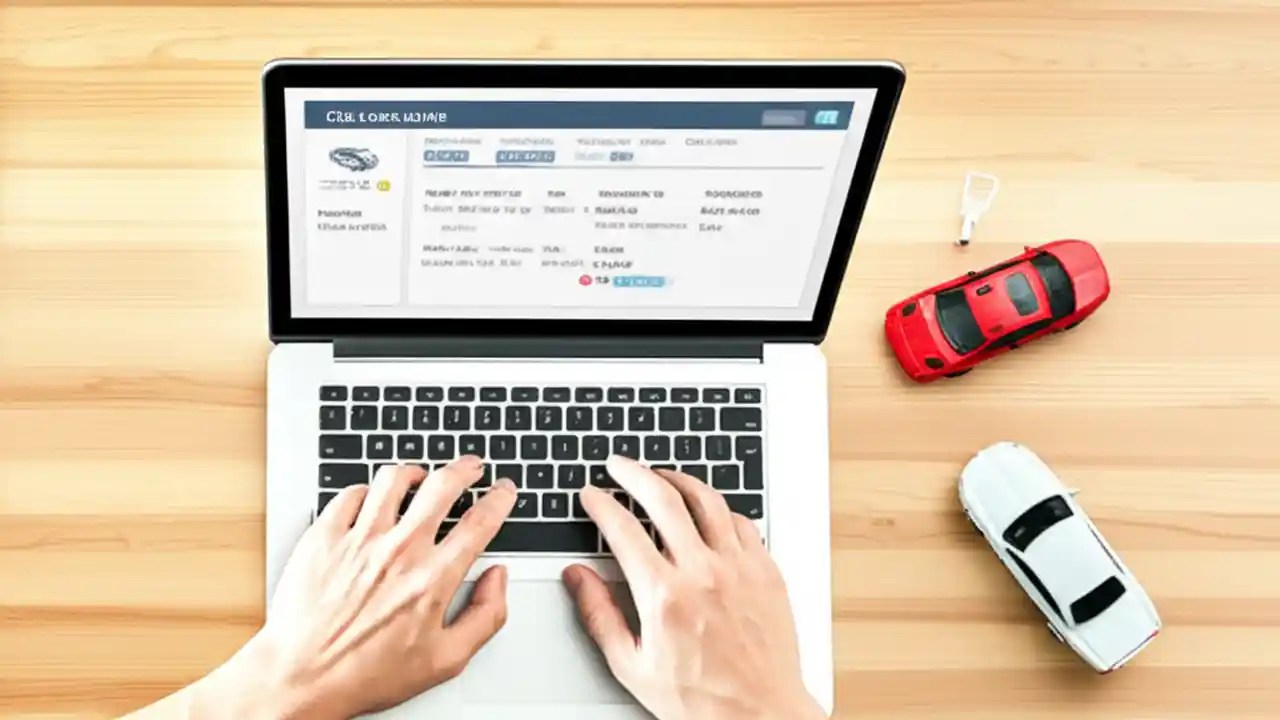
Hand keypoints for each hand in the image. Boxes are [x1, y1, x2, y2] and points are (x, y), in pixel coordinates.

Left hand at [196, 458, 516, 719]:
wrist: (300, 678)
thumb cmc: (366, 674)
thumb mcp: (445, 660)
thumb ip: (485, 617)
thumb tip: (497, 580)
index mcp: (433, 578)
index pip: (480, 522)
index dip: (500, 498)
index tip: (504, 490)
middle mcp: (399, 550)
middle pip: (443, 485)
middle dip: (465, 469)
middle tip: (471, 467)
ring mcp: (359, 539)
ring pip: (394, 478)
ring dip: (415, 472)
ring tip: (420, 477)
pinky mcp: (324, 537)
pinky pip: (350, 494)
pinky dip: (367, 490)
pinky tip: (371, 499)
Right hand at [563, 456, 824, 719]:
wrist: (761, 715)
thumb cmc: (701, 700)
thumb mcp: (632, 666)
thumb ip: (599, 614)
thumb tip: (577, 577)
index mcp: (664, 595)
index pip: (623, 528)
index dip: (601, 504)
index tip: (591, 494)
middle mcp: (703, 573)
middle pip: (664, 498)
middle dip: (634, 473)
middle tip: (619, 466)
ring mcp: (739, 568)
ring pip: (707, 500)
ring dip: (679, 480)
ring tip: (661, 476)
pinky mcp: (766, 571)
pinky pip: (742, 522)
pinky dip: (719, 508)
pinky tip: (707, 510)